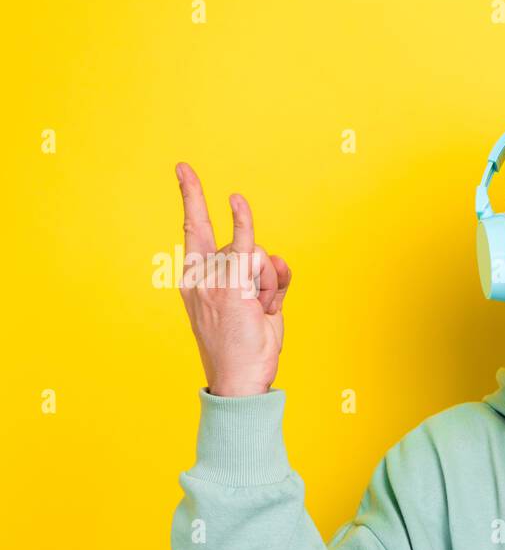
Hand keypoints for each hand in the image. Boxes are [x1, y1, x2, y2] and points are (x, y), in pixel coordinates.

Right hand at [175, 162, 291, 396]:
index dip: (191, 197)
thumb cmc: (246, 347)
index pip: (192, 229)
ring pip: (257, 255)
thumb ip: (264, 276)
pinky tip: (236, 200)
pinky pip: (243, 246)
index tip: (184, 169)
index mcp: (194, 280)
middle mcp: (198, 276)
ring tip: (262, 312)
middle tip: (259, 308)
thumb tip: (275, 259)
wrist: (239, 380)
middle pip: (241, 246)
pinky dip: (242, 221)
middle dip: (260, 272)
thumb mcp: (256, 306)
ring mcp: (212, 281)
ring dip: (271, 284)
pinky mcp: (230, 288)